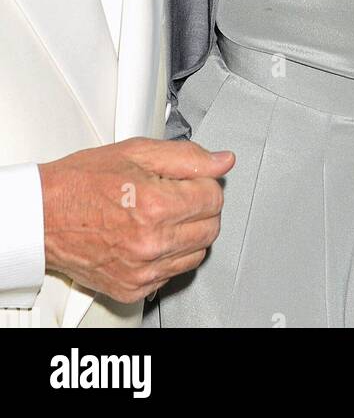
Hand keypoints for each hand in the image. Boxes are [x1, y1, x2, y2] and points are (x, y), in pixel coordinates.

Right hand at [39, 137, 234, 304]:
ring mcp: (142, 271)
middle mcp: (151, 244)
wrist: (43, 216)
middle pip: (211, 228)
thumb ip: (187, 157)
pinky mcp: (133, 289)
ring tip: (163, 214)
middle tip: (178, 194)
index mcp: (155, 206)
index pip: (214, 197)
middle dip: (201, 207)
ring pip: (197, 253)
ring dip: (189, 233)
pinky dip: (169, 256)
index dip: (205, 182)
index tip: (192, 179)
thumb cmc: (82, 183)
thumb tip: (222, 161)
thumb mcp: (137, 153)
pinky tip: (151, 236)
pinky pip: (173, 274)